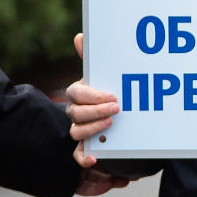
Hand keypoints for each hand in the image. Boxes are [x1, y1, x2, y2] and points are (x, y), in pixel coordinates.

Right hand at [65, 33, 121, 168]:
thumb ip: (92, 58)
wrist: (121, 111)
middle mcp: (75, 112)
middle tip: (117, 108)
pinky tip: (95, 159)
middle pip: (75, 114)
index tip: (112, 95)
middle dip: (95, 111)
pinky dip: (84, 158)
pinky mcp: (87, 147)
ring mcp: (80, 129)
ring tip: (111, 125)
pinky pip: (78, 155)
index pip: (76, 93)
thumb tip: (80, 37)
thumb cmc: (109, 89)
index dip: (92, 96)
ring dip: (93, 129)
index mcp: (78, 94)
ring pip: (77, 132)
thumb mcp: (104, 73)